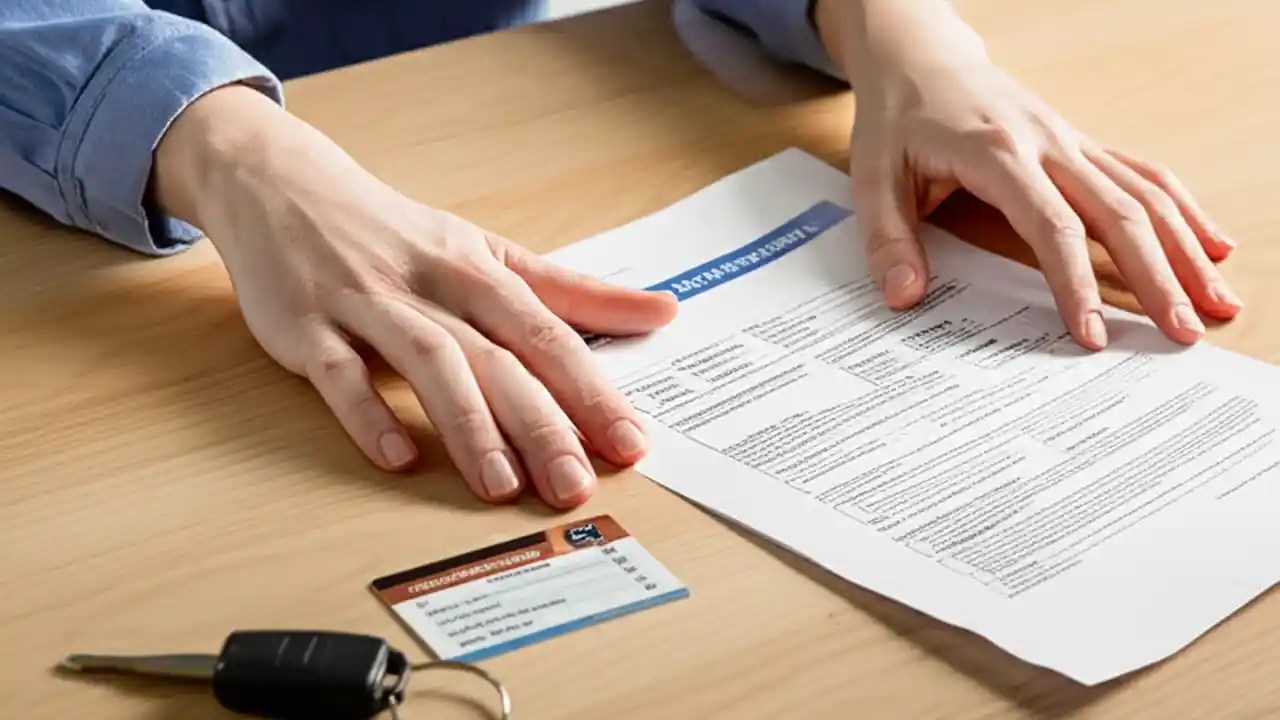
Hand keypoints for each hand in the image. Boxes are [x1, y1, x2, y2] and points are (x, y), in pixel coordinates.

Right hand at [153, 86, 676, 507]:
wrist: (282, 184)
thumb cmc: (397, 234)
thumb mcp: (486, 251)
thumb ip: (572, 290)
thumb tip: (662, 310)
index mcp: (478, 269)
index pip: (547, 333)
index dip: (591, 389)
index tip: (630, 444)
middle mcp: (428, 285)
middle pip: (495, 355)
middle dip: (540, 421)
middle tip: (575, 484)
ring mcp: (364, 303)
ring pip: (425, 361)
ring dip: (466, 423)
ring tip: (502, 485)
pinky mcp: (304, 326)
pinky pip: (336, 371)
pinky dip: (366, 412)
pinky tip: (398, 457)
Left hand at [816, 0, 1240, 347]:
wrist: (921, 59)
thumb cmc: (898, 119)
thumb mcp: (873, 177)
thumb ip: (887, 238)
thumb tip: (904, 296)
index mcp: (998, 154)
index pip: (1052, 227)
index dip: (1076, 284)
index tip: (1092, 334)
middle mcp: (1049, 144)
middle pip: (1119, 213)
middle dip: (1157, 276)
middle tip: (1182, 332)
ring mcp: (1072, 142)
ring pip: (1145, 193)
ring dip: (1185, 249)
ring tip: (1218, 301)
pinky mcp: (1081, 144)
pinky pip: (1143, 174)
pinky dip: (1183, 210)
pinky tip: (1212, 244)